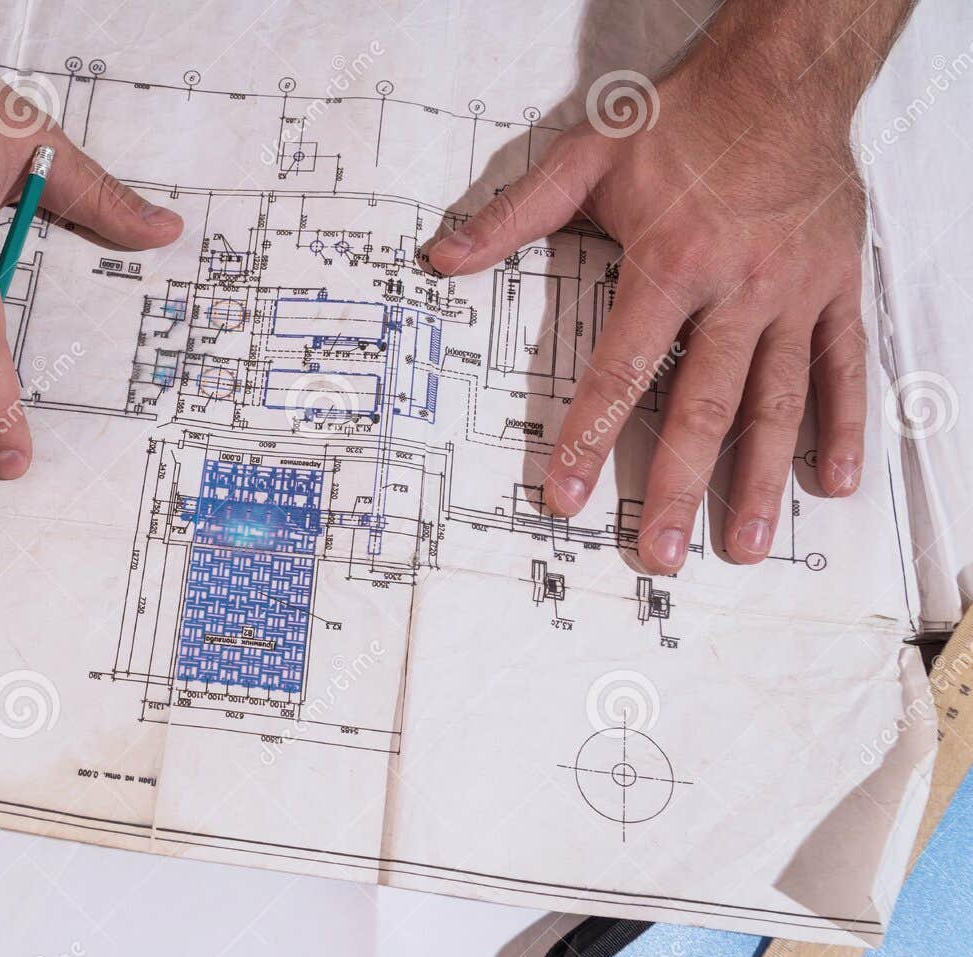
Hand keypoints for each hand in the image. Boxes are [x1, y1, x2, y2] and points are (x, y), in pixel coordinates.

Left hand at [421, 0, 913, 572]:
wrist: (782, 73)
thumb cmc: (680, 119)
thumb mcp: (584, 156)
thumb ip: (512, 215)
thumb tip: (440, 258)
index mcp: (670, 261)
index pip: (622, 369)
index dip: (589, 437)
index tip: (564, 496)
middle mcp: (737, 286)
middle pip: (705, 404)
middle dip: (677, 486)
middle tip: (657, 554)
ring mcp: (794, 291)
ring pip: (779, 400)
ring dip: (760, 478)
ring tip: (743, 543)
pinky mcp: (837, 285)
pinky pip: (846, 364)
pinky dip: (843, 424)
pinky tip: (830, 482)